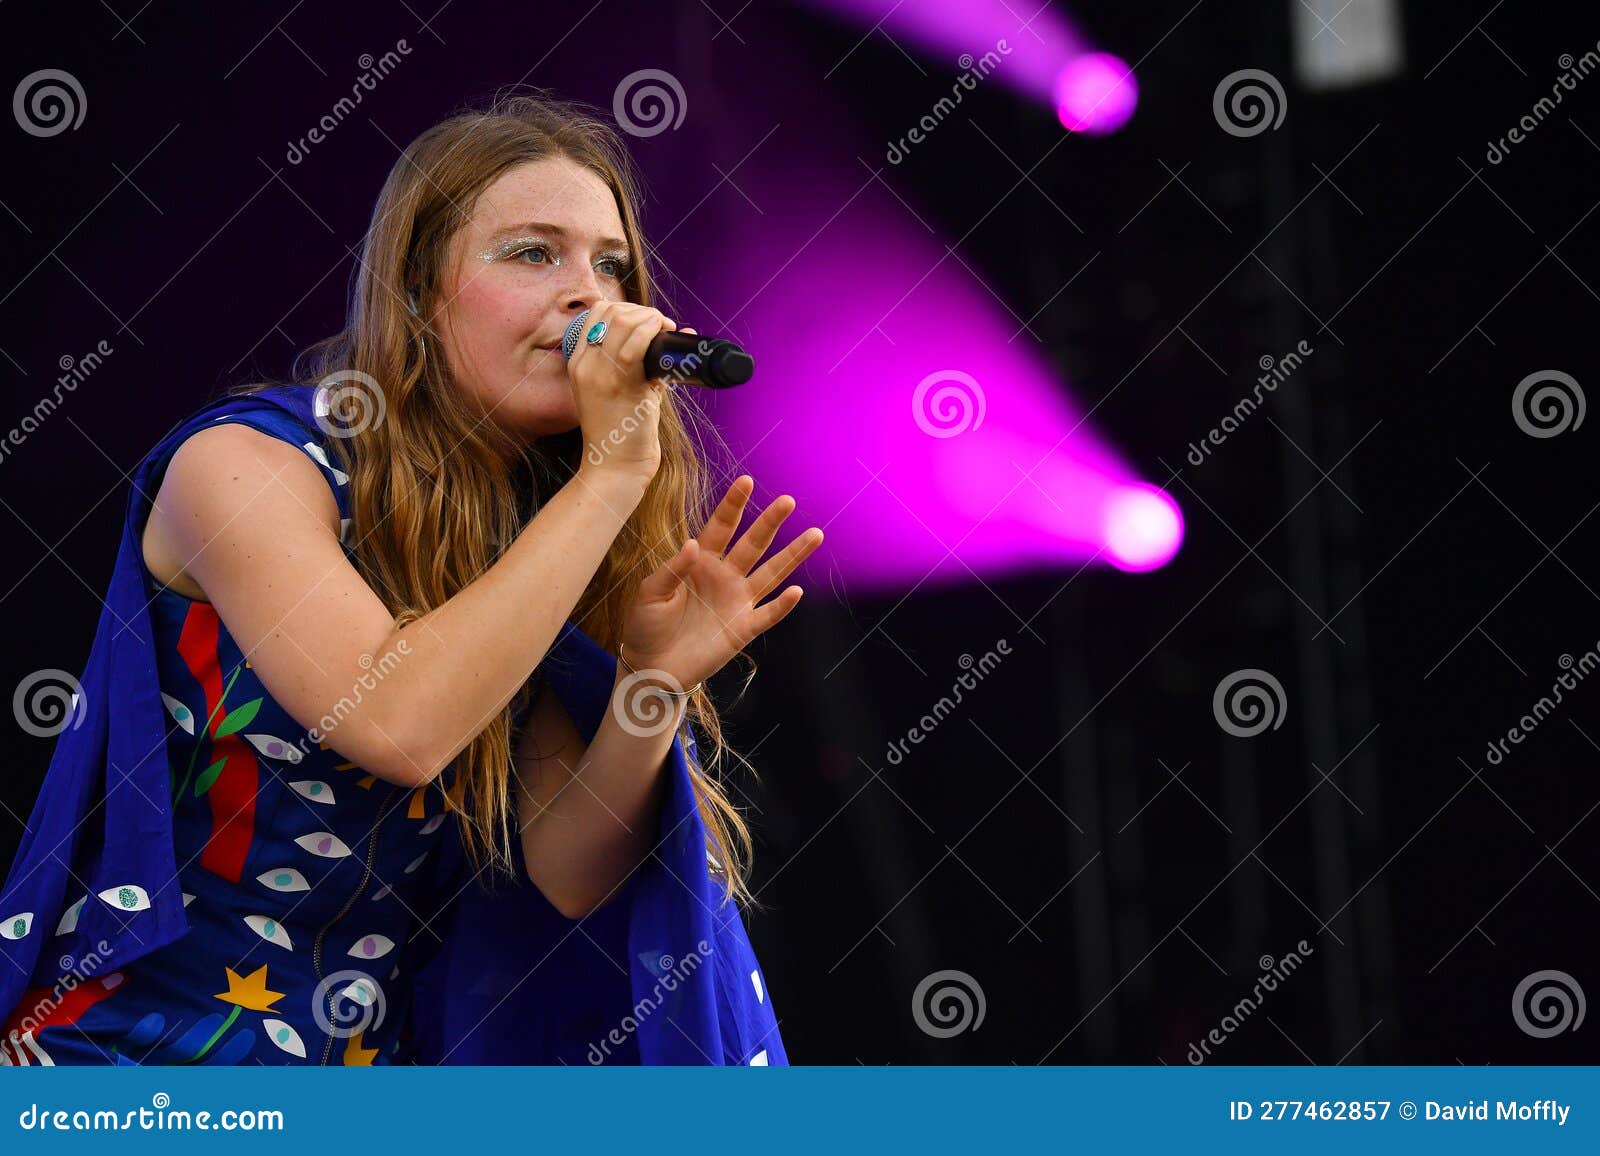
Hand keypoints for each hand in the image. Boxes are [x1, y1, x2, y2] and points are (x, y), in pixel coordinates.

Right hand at [569, 303, 679, 480]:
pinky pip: (636, 345)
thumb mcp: (624, 390)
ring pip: (624, 320)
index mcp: (579, 362)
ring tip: (667, 332)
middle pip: (613, 311)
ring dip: (653, 319)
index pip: (598, 312)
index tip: (648, 322)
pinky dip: (655, 333)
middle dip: (644, 311)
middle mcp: (585, 365)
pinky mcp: (620, 387)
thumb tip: (678, 337)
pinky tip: (669, 339)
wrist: (615, 468)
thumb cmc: (623, 432)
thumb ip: (641, 364)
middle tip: (663, 327)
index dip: (628, 307)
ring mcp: (600, 374)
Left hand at [619, 475, 823, 689]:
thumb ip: (672, 569)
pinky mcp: (743, 629)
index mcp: (700, 562)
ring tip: (816, 534)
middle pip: (753, 544)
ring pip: (771, 573)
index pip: (721, 526)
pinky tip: (795, 591)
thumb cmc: (644, 626)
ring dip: (792, 555)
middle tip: (788, 500)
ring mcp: (737, 602)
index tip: (746, 481)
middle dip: (770, 522)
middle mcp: (724, 576)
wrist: (650, 668)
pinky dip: (782, 606)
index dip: (733, 504)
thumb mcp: (649, 593)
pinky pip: (767, 615)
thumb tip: (694, 544)